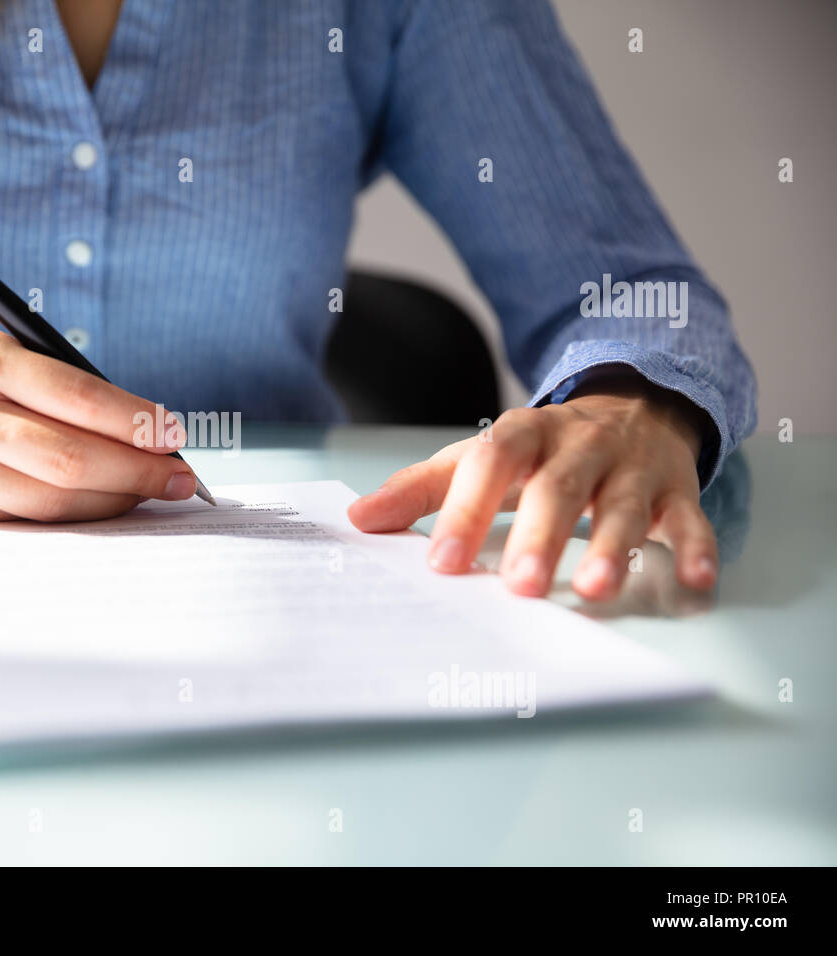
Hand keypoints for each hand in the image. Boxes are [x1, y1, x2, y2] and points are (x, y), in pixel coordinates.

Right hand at [0, 326, 196, 521]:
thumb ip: (56, 386)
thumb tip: (141, 432)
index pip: (75, 395)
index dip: (132, 421)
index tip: (174, 435)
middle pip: (68, 456)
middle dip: (136, 471)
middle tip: (181, 477)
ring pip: (50, 497)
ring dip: (112, 500)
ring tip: (151, 493)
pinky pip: (23, 518)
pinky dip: (73, 516)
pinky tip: (102, 506)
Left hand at [347, 369, 718, 599]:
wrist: (632, 405)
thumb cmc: (541, 449)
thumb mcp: (479, 457)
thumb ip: (422, 487)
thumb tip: (358, 520)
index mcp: (523, 433)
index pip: (490, 464)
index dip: (465, 510)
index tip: (442, 562)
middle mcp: (580, 444)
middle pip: (558, 487)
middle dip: (539, 536)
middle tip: (518, 587)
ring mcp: (632, 467)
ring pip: (624, 505)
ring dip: (611, 547)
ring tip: (594, 590)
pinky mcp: (677, 488)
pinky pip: (689, 517)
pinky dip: (696, 548)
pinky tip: (696, 581)